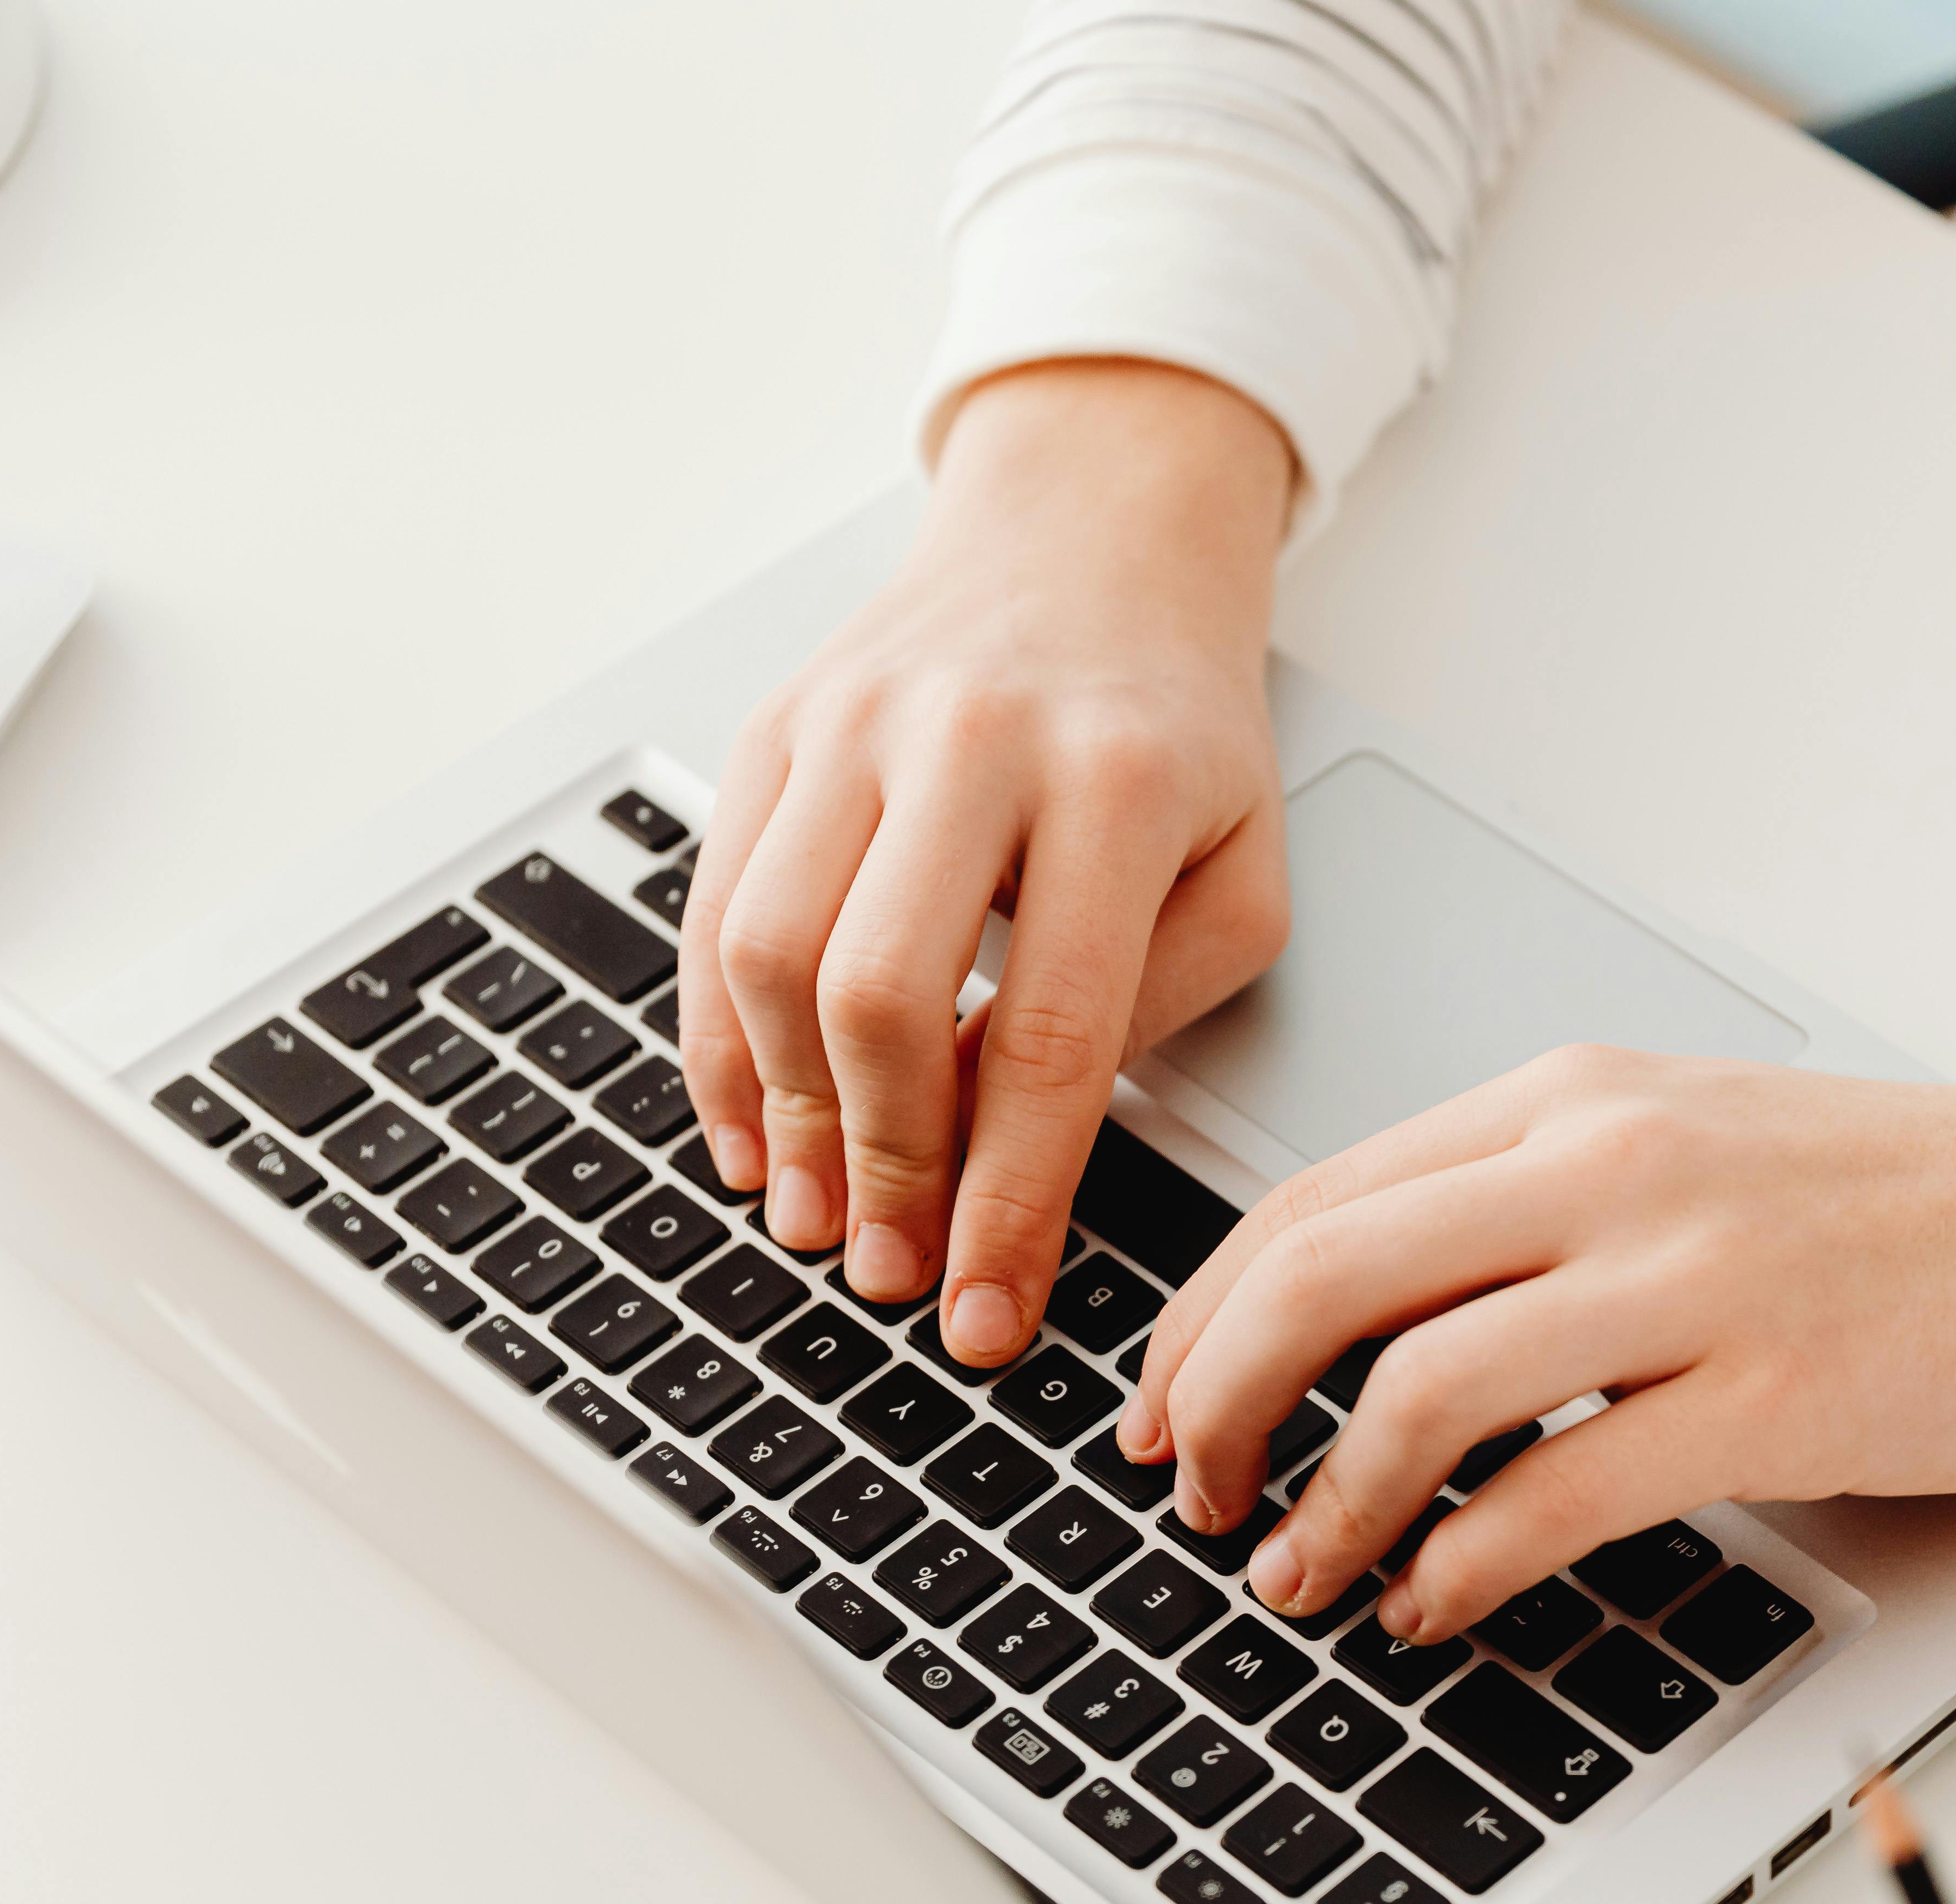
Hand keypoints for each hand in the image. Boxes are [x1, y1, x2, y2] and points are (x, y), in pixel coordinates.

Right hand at [678, 358, 1294, 1366]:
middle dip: (882, 1166)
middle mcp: (969, 740)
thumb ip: (1148, 1015)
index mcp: (1114, 783)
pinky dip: (722, 1044)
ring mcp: (850, 724)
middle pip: (879, 995)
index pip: (1048, 1036)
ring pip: (771, 956)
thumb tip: (1008, 1154)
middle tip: (894, 1276)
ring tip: (822, 1217)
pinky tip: (754, 1132)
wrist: (1093, 539)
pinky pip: (715, 911)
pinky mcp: (772, 728)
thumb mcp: (1240, 871)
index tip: (988, 1313)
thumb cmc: (1178, 729)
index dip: (1007, 1200)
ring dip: (785, 1117)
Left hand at [1121, 1038, 1955, 1641]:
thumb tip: (1377, 1323)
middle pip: (1321, 1278)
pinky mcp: (1775, 1394)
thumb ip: (1538, 1208)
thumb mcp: (1692, 1144)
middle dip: (1215, 1406)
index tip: (1161, 1410)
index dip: (1201, 1322)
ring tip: (1297, 1576)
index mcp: (1574, 1099)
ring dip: (1322, 1507)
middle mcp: (1612, 1165)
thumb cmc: (1912, 1198)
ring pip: (1416, 1389)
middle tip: (1194, 1498)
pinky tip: (1432, 1604)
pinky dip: (1459, 1566)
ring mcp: (1693, 1277)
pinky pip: (1557, 1494)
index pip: (1313, 1199)